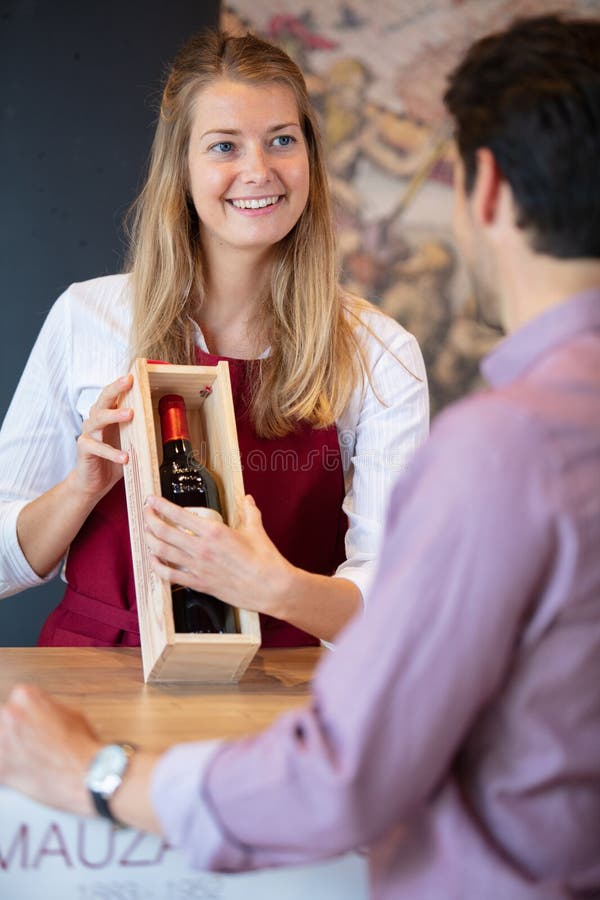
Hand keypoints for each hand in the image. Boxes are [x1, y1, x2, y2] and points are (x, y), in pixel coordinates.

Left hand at [0, 684, 100, 815]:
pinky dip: (6, 771)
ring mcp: (0, 741)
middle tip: (30, 744)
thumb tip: (41, 715)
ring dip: (9, 751)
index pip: (14, 702)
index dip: (25, 717)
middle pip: (2, 721)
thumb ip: (48, 710)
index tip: (29, 727)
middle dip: (14, 733)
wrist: (86, 774)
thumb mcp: (70, 713)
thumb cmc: (81, 746)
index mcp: (26, 695)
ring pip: (0, 743)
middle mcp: (9, 714)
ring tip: (28, 759)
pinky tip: (22, 772)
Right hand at [72, 374, 133, 500]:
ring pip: (97, 419)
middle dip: (115, 389)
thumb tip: (164, 421)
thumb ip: (140, 430)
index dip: (120, 384)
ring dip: (114, 415)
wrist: (94, 481)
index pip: (112, 395)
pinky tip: (124, 456)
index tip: (132, 376)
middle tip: (128, 382)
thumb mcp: (130, 442)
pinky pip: (97, 447)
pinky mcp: (84, 449)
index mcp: (107, 416)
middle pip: (102, 400)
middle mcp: (95, 421)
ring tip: (130, 414)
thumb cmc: (113, 459)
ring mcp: (88, 434)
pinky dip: (111, 451)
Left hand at [143, 494, 293, 617]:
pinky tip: (153, 561)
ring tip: (145, 533)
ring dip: (150, 541)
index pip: (178, 514)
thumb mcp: (256, 530)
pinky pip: (171, 576)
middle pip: (164, 532)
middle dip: (150, 520)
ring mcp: (198, 568)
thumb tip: (247, 499)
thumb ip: (249, 512)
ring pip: (163, 553)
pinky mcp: (200, 584)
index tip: (151, 500)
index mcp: (214, 532)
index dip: (160, 505)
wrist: (271, 587)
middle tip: (145, 513)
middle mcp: (201, 549)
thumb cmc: (265, 560)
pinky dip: (158, 567)